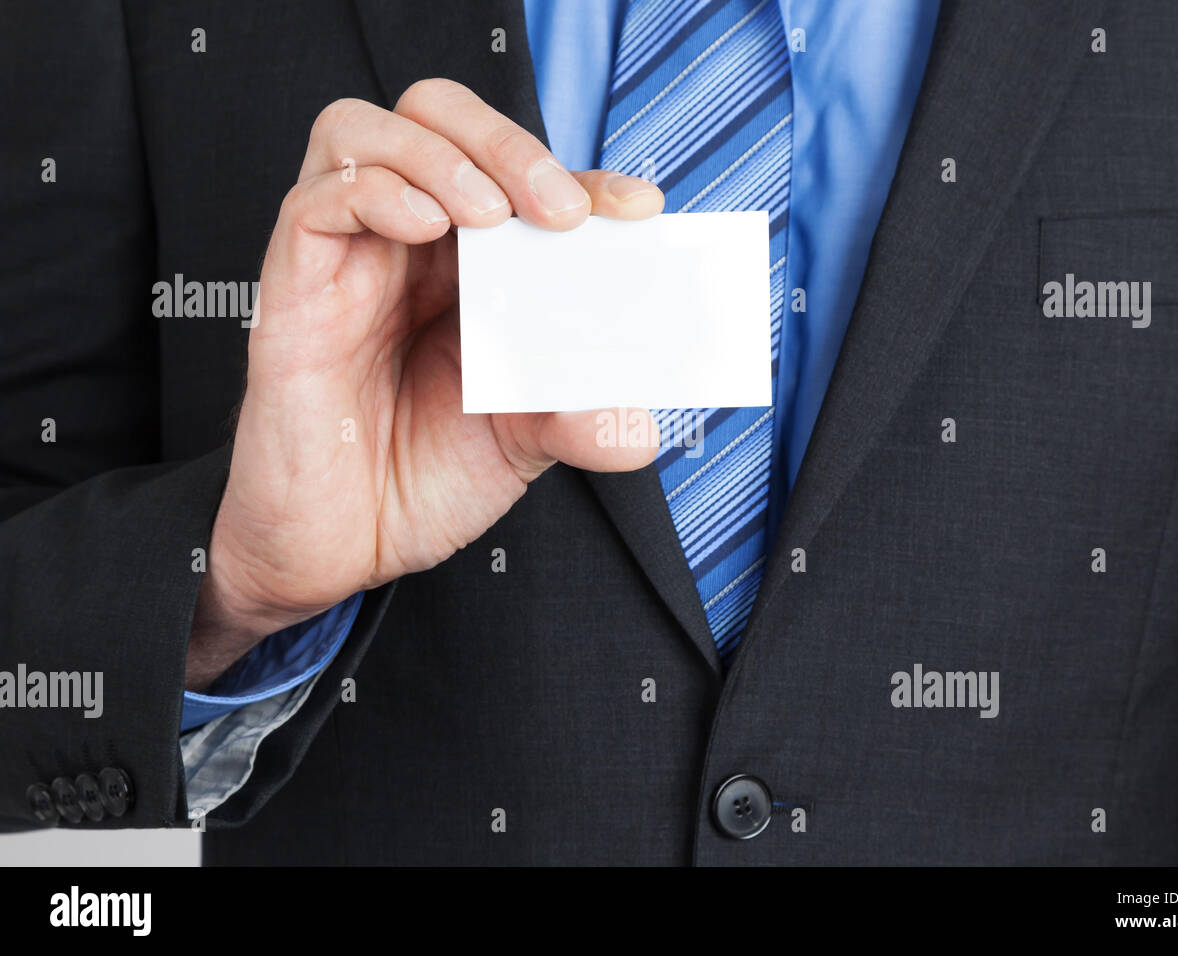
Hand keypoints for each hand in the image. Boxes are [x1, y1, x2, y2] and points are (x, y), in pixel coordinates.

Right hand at [187, 79, 662, 689]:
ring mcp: (349, 259)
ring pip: (366, 132)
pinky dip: (373, 192)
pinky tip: (422, 229)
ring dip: (440, 154)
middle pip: (439, 118)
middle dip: (507, 143)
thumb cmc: (418, 481)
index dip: (582, 178)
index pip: (521, 179)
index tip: (638, 210)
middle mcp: (409, 247)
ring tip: (489, 216)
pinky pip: (316, 199)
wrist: (340, 548)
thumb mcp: (520, 445)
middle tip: (558, 209)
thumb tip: (637, 429)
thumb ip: (574, 421)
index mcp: (471, 268)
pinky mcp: (295, 285)